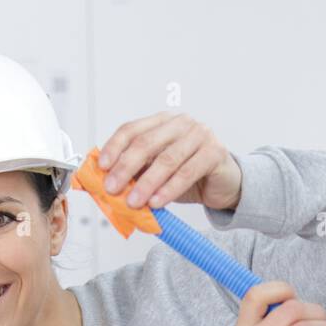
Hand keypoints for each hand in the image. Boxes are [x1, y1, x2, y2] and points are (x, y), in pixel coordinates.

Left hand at [96, 112, 241, 210]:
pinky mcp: (214, 152)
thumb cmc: (189, 177)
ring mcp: (199, 135)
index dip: (114, 147)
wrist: (224, 184)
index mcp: (162, 123)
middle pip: (146, 143)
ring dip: (146, 183)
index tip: (101, 166)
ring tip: (133, 202)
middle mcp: (180, 124)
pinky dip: (170, 189)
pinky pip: (187, 172)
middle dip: (125, 167)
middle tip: (112, 188)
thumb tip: (108, 185)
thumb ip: (137, 173)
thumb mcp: (158, 173)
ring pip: (167, 159)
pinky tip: (158, 202)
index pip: (132, 129)